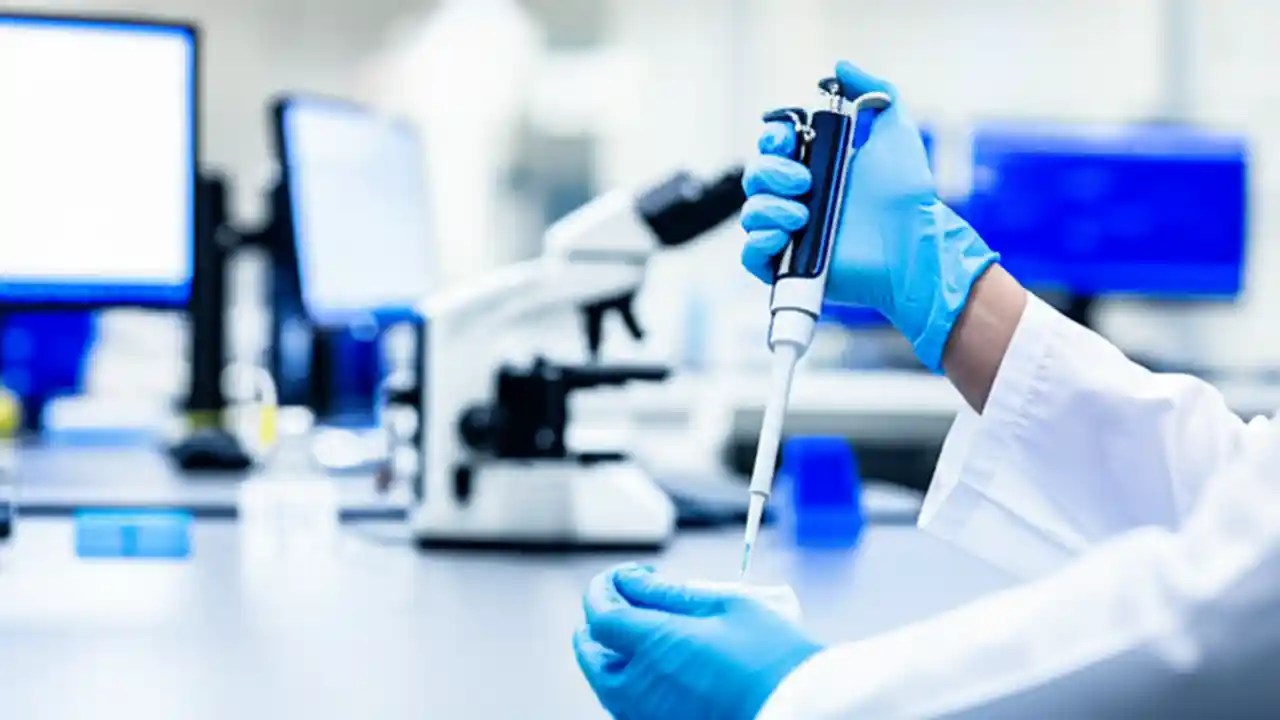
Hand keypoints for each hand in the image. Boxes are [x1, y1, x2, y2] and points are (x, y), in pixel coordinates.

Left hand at [574, 563, 820, 719]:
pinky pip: (629, 705)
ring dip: (615, 652)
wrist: (802, 713)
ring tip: (652, 631)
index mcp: (651, 647)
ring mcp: (646, 716)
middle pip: (590, 652)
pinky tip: (664, 665)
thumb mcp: (726, 608)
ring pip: (607, 683)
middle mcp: (638, 687)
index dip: (605, 587)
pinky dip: (633, 681)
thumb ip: (671, 595)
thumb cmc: (774, 661)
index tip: (626, 576)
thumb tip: (634, 583)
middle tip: (634, 600)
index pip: (599, 612)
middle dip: (602, 620)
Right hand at [740, 61, 998, 370]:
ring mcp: (792, 234)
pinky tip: (783, 238)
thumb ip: (875, 92)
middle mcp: (800, 199)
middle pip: (755, 176)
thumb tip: (841, 68)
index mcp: (817, 168)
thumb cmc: (906, 195)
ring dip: (770, 209)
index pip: (773, 148)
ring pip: (750, 213)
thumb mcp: (896, 132)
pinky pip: (750, 254)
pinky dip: (759, 243)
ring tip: (804, 216)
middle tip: (806, 183)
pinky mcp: (788, 267)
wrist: (909, 246)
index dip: (773, 140)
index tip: (790, 142)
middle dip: (772, 173)